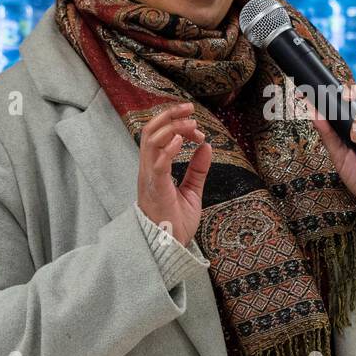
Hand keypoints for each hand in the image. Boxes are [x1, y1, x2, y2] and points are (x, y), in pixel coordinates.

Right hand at [136, 102, 210, 247]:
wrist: (169, 248)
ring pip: (150, 140)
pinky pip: (157, 164)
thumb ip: (197, 169)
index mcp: (155, 169)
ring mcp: (150, 178)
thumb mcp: (191, 191)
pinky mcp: (156, 189)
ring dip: (172, 127)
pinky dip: (168, 148)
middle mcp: (148, 169)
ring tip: (193, 125)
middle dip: (169, 114)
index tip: (197, 126)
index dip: (175, 123)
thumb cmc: (175, 222)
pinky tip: (181, 141)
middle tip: (190, 108)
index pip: (158, 135)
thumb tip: (207, 147)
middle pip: (150, 131)